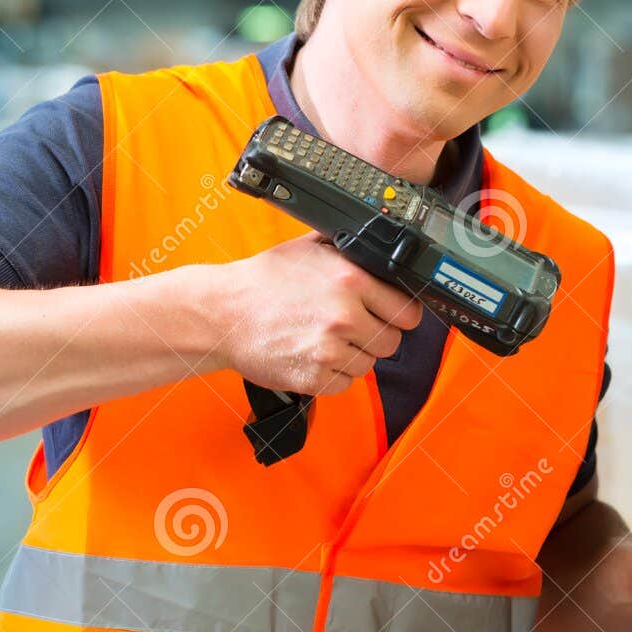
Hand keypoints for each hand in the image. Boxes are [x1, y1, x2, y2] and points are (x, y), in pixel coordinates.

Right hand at [214, 231, 422, 396]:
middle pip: (392, 342)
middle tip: (352, 328)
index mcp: (350, 280)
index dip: (399, 313)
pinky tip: (314, 356)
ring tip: (326, 341)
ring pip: (369, 366)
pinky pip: (344, 384)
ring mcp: (329, 350)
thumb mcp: (310, 248)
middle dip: (375, 336)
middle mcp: (344, 315)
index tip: (388, 314)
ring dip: (353, 357)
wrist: (223, 313)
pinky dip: (333, 375)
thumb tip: (380, 247)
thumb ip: (349, 249)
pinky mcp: (314, 378)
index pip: (408, 311)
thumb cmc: (263, 281)